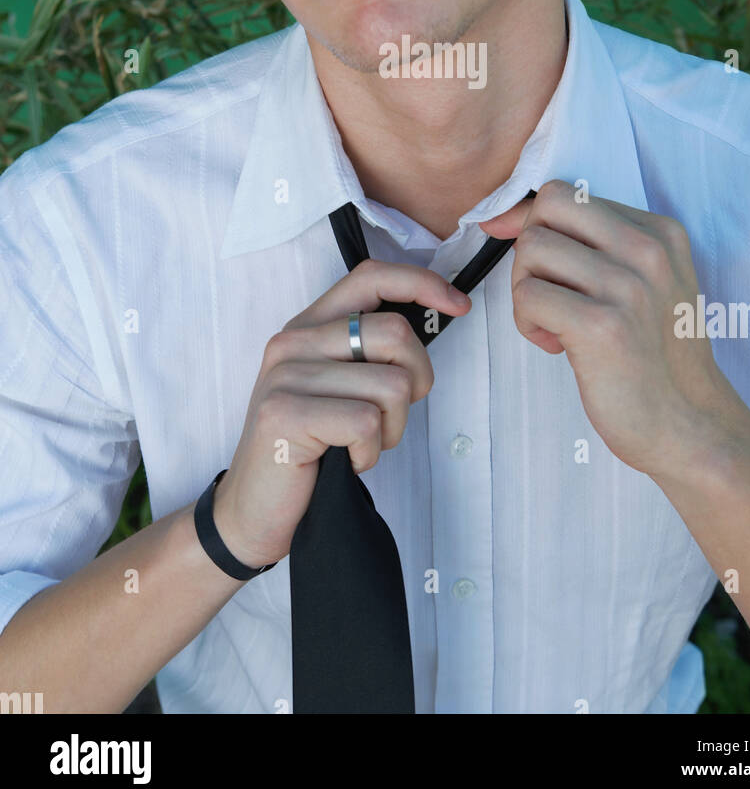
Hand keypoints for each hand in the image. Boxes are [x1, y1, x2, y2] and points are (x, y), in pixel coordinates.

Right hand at [212, 261, 470, 569]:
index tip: (458, 306)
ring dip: (391, 428)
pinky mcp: (285, 415)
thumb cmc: (309, 450)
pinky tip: (343, 460)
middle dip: (416, 382)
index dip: (422, 283)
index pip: (371, 277)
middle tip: (388, 419)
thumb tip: (433, 318)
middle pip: (396, 334)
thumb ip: (368, 351)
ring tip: (357, 444)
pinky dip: (369, 452)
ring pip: (392, 385)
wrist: (252, 512)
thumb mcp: (338, 387)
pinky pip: (367, 423)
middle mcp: (293, 341)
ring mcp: (286, 377)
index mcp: (308, 326)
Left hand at [478, 180, 737, 478]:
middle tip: (551, 293)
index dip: (540, 227)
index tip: (546, 267)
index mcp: (659, 231)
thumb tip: (501, 216)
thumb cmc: (653, 353)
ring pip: (531, 249)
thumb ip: (588, 243)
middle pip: (545, 209)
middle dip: (531, 252)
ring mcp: (628, 287)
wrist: (689, 424)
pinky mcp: (602, 327)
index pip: (567, 193)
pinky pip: (528, 295)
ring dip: (527, 289)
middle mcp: (648, 250)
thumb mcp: (640, 281)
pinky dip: (527, 322)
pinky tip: (557, 345)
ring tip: (556, 323)